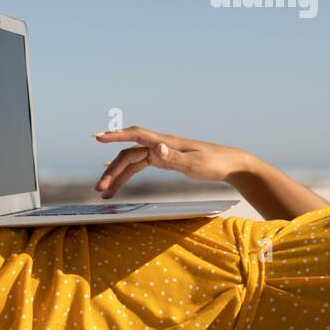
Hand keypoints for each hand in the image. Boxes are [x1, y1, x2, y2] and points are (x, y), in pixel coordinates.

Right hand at [93, 127, 247, 198]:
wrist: (231, 164)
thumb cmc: (216, 163)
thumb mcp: (196, 163)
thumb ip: (175, 157)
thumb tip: (156, 149)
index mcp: (165, 143)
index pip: (136, 136)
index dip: (116, 136)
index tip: (98, 138)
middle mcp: (159, 146)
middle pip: (128, 155)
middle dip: (112, 172)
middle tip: (100, 189)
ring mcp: (161, 153)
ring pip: (132, 163)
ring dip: (117, 176)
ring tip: (105, 193)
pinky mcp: (164, 160)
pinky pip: (139, 166)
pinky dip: (126, 173)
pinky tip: (116, 178)